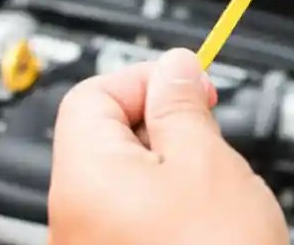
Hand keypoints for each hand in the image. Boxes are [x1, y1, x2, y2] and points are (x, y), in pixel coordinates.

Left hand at [49, 48, 288, 244]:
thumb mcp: (208, 161)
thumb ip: (183, 107)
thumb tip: (173, 69)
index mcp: (84, 175)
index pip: (91, 94)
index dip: (145, 78)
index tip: (190, 83)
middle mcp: (75, 214)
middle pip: (109, 137)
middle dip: (166, 126)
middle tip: (210, 134)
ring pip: (130, 180)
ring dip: (177, 170)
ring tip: (218, 186)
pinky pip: (139, 220)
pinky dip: (176, 210)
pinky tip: (212, 224)